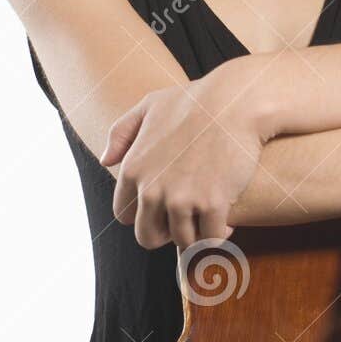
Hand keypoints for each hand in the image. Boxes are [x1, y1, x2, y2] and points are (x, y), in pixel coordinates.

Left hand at [100, 69, 269, 249]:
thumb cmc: (195, 100)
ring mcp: (182, 199)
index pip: (124, 215)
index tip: (162, 208)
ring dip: (196, 234)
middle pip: (148, 237)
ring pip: (183, 241)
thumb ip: (120, 133)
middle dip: (166, 233)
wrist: (235, 101)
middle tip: (185, 221)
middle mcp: (151, 189)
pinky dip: (220, 234)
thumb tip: (105, 160)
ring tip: (208, 219)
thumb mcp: (149, 106)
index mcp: (132, 169)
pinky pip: (211, 239)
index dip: (143, 215)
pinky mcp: (212, 204)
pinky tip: (228, 221)